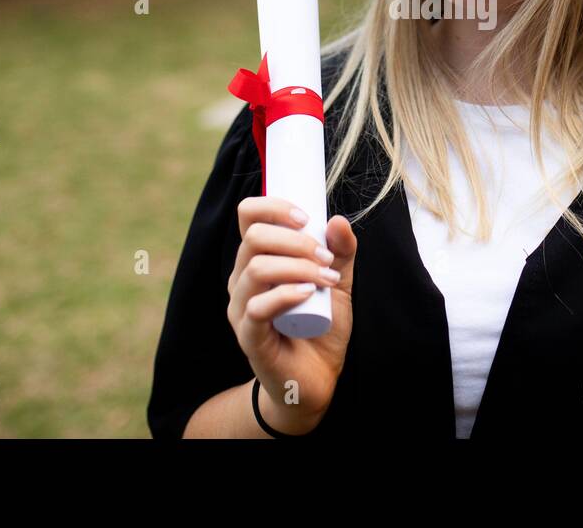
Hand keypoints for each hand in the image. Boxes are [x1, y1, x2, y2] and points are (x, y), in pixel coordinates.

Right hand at [227, 196, 356, 433]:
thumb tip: (338, 221)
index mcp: (258, 259)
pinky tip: (307, 293)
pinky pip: (257, 307)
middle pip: (253, 238)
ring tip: (325, 279)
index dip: (273, 207)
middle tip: (325, 258)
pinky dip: (284, 294)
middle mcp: (242, 279)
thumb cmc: (320, 325)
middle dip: (295, 240)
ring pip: (256, 269)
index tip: (306, 217)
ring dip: (297, 266)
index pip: (248, 217)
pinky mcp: (248, 336)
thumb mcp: (337, 283)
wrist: (317, 376)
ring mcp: (241, 308)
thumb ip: (341, 253)